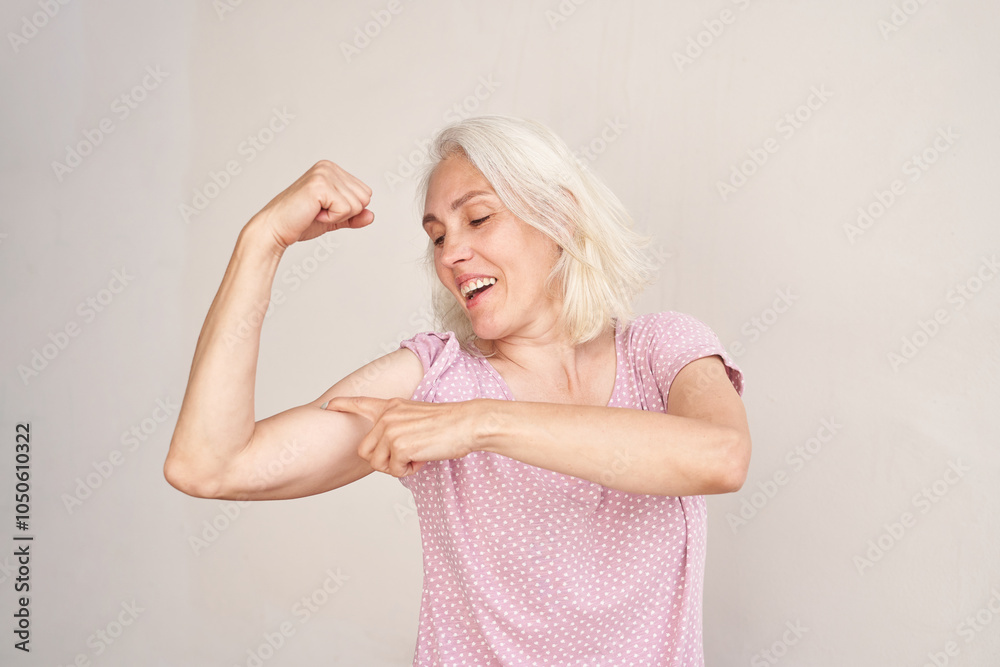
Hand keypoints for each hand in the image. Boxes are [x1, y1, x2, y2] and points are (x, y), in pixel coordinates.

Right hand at [252, 160, 373, 249]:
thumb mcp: (334, 218)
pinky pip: (346, 209)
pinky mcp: (320, 185)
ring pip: (357, 205)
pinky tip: (313, 213)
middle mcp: (328, 167)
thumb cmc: (300, 222)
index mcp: (332, 170)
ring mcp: (324, 174)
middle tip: (320, 212)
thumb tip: (371, 215)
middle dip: (346, 213)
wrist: (276, 229)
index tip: (325, 210)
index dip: (349, 210)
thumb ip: (353, 216)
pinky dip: (331, 218)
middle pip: (365, 198)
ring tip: (316, 212)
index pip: (365, 193)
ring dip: (337, 216)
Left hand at [323, 397, 488, 477]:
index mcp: (392, 406)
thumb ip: (398, 426)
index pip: (361, 403)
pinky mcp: (399, 445)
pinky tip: (422, 458)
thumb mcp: (417, 417)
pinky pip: (393, 470)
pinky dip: (408, 470)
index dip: (343, 405)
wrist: (467, 423)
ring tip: (417, 455)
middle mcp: (387, 416)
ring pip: (378, 463)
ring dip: (397, 466)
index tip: (329, 406)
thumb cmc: (450, 425)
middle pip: (365, 451)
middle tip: (406, 456)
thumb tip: (389, 448)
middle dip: (382, 460)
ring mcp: (391, 430)